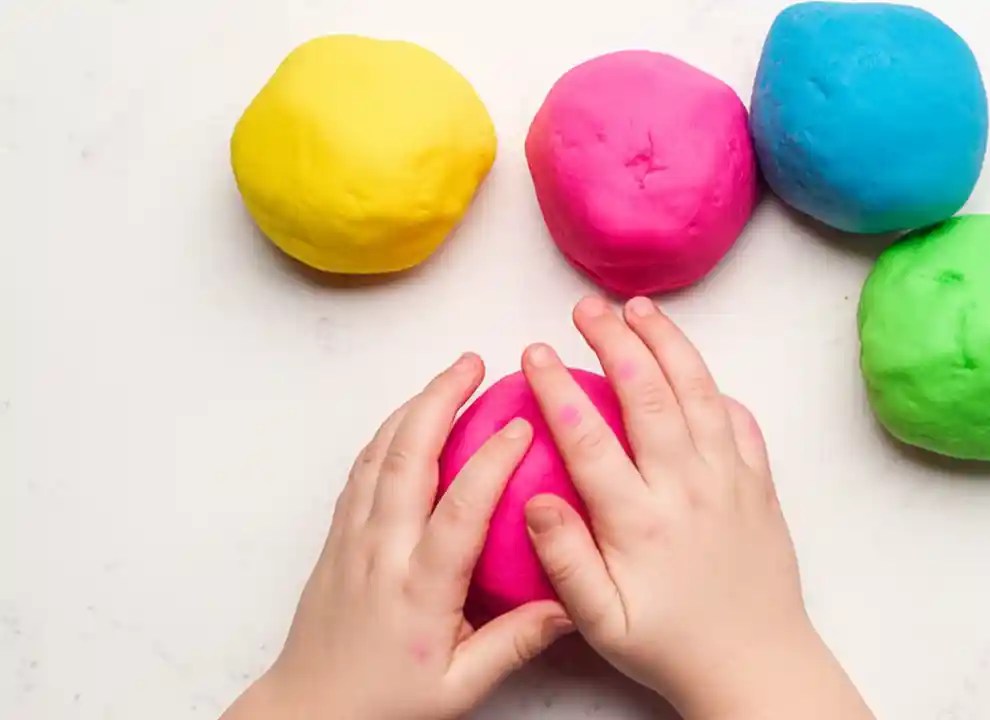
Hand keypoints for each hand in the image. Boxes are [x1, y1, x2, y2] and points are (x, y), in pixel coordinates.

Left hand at [221, 354, 572, 719]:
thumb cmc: (384, 705)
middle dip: (440, 400)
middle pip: (406, 458)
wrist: (309, 713)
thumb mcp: (460, 687)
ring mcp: (353, 539)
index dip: (491, 461)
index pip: (459, 510)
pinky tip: (409, 420)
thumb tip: (570, 607)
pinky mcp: (337, 538)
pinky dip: (386, 434)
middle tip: (475, 364)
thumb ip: (515, 643)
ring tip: (449, 378)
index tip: (523, 424)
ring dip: (413, 407)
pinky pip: (360, 471)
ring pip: (378, 455)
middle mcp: (381, 552)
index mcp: (419, 588)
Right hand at [520, 297, 873, 718]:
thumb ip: (565, 561)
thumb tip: (533, 500)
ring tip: (640, 308)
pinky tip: (695, 370)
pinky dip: (716, 387)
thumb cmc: (670, 646)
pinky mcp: (759, 483)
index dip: (558, 388)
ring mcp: (729, 479)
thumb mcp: (601, 622)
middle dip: (615, 340)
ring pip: (698, 392)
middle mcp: (687, 487)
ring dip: (668, 343)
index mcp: (640, 521)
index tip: (534, 351)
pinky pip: (740, 420)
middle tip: (586, 307)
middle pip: (649, 394)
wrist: (755, 664)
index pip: (589, 437)